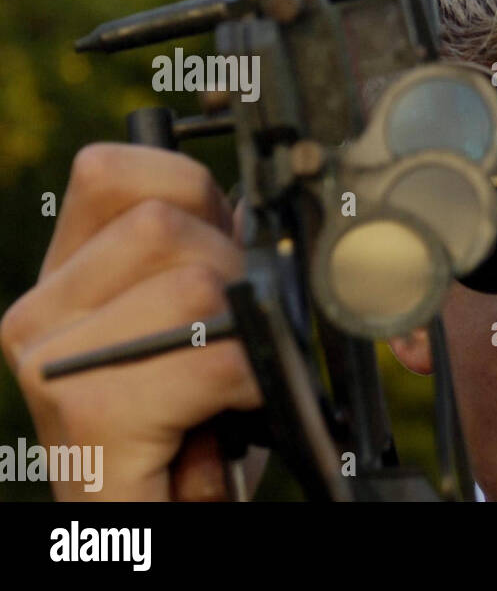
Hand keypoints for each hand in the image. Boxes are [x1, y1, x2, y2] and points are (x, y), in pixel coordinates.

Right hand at [1, 143, 261, 499]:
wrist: (153, 528)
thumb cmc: (190, 433)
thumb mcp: (196, 327)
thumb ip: (203, 256)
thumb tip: (255, 198)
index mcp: (66, 278)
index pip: (115, 171)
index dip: (194, 194)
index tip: (225, 252)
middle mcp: (39, 312)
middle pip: (167, 224)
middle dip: (235, 273)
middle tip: (236, 341)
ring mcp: (51, 362)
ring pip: (195, 286)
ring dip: (246, 333)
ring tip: (232, 383)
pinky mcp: (88, 413)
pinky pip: (214, 357)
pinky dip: (251, 382)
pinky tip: (236, 411)